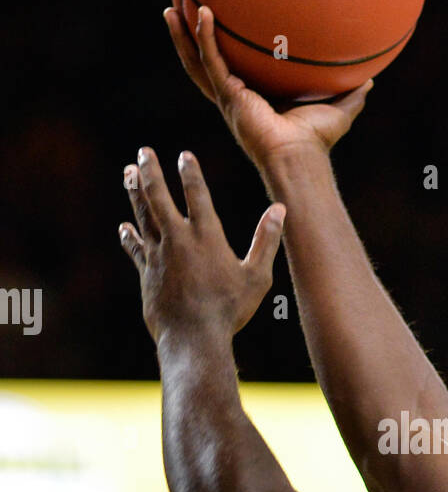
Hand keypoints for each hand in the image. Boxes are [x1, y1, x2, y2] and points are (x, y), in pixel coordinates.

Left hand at [119, 147, 284, 343]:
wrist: (193, 339)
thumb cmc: (229, 310)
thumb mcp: (256, 276)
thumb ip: (266, 240)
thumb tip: (279, 208)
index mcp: (206, 237)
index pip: (197, 195)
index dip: (190, 173)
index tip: (184, 155)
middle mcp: (178, 240)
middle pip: (159, 198)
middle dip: (150, 172)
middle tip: (142, 152)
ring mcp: (159, 256)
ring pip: (143, 217)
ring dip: (135, 193)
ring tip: (127, 174)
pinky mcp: (148, 275)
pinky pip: (136, 250)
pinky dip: (130, 238)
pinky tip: (124, 228)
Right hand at [163, 5, 371, 168]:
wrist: (300, 158)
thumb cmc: (317, 142)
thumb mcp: (339, 110)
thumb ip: (352, 94)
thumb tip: (371, 80)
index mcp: (253, 99)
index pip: (231, 70)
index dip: (220, 52)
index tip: (214, 30)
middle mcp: (235, 98)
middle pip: (203, 64)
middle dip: (188, 41)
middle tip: (176, 13)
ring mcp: (229, 97)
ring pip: (197, 62)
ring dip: (182, 37)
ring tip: (169, 10)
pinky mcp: (229, 96)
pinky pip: (212, 60)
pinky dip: (204, 37)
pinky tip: (200, 13)